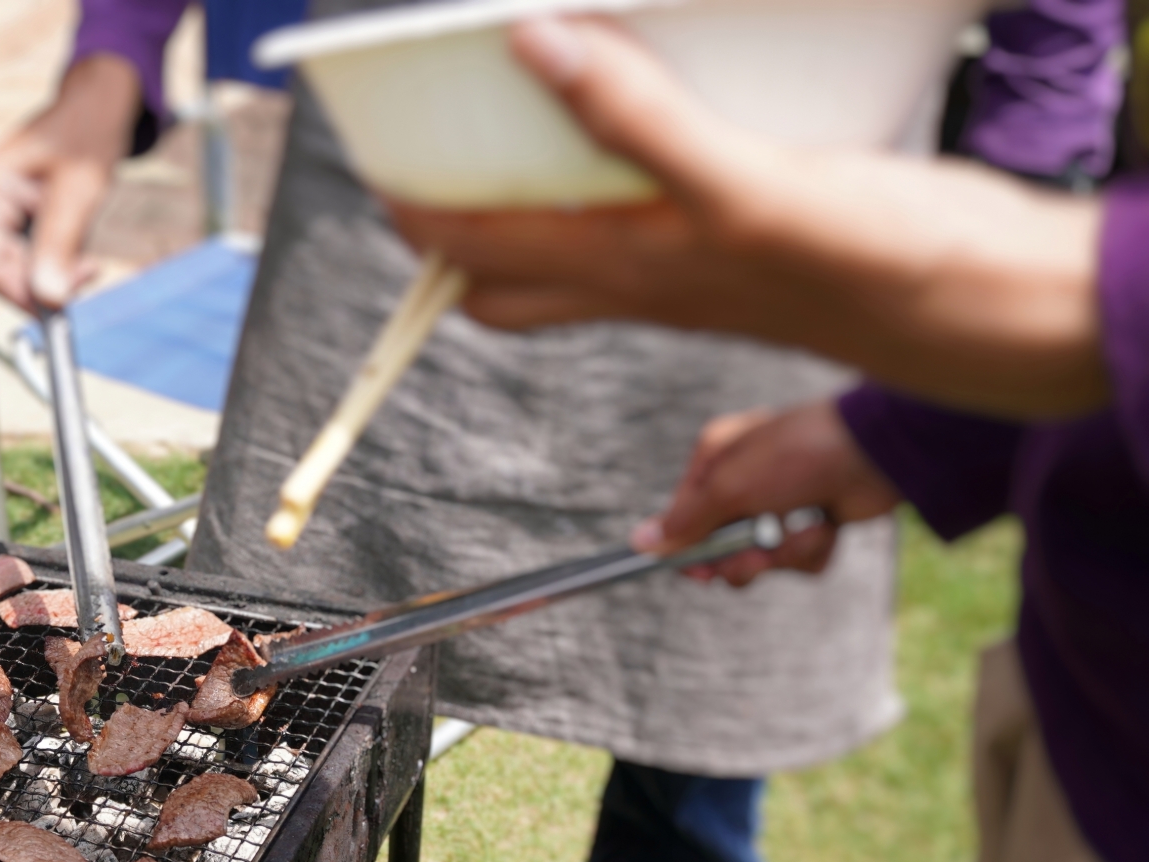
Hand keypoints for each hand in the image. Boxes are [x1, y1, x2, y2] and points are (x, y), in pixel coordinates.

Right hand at [0, 54, 140, 309]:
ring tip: (84, 238)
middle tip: (89, 268)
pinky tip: (75, 231)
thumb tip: (48, 300)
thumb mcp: (79, 192)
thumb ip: (60, 245)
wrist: (96, 107)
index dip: (22, 295)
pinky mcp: (9, 216)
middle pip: (2, 272)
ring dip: (55, 267)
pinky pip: (29, 254)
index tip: (62, 307)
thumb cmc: (87, 135)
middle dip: (45, 280)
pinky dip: (56, 256)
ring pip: (19, 268)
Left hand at [385, 18, 1107, 421]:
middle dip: (449, 236)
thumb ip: (640, 123)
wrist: (984, 309)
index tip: (379, 167)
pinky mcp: (741, 250)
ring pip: (569, 262)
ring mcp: (691, 271)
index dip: (414, 219)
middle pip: (505, 281)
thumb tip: (539, 49)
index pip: (475, 256)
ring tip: (510, 150)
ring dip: (523, 220)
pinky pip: (639, 230)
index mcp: (627, 267)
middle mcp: (645, 279)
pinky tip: (635, 132)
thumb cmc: (874, 265)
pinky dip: (607, 187)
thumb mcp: (745, 186)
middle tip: (429, 171)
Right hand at [633, 400, 901, 587]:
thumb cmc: (796, 455)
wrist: (876, 452)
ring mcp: (782, 506)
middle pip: (721, 548)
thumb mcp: (729, 488)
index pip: (684, 519)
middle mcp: (746, 485)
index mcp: (717, 463)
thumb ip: (686, 522)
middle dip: (741, 558)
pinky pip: (800, 560)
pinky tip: (827, 526)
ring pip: (763, 560)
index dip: (689, 551)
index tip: (698, 573)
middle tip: (756, 554)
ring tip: (803, 527)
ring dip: (783, 553)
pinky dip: (812, 550)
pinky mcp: (815, 523)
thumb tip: (640, 545)